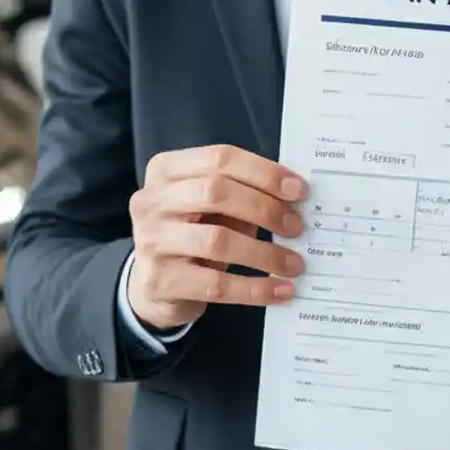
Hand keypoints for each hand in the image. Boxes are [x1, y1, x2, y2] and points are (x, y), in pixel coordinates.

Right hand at [127, 145, 306, 330]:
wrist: (151, 286)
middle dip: (265, 208)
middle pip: (215, 192)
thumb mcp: (208, 208)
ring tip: (294, 263)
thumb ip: (241, 196)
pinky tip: (280, 291)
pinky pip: (216, 284)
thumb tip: (293, 201)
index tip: (299, 190)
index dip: (264, 172)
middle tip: (297, 226)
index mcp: (165, 170)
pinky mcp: (159, 281)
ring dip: (265, 253)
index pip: (219, 158)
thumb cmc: (191, 234)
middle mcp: (151, 201)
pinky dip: (255, 289)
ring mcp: (151, 241)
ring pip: (217, 240)